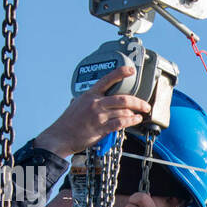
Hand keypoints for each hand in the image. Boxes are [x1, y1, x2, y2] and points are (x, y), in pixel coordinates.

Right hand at [34, 66, 151, 158]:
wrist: (61, 136)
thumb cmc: (68, 122)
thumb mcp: (78, 103)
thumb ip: (91, 100)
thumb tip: (100, 98)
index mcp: (90, 94)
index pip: (107, 80)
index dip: (121, 73)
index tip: (131, 70)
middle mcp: (95, 103)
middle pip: (123, 99)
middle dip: (138, 102)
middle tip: (145, 105)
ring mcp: (99, 116)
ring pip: (124, 112)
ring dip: (135, 113)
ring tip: (140, 115)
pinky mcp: (101, 128)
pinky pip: (121, 123)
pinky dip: (131, 121)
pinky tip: (135, 120)